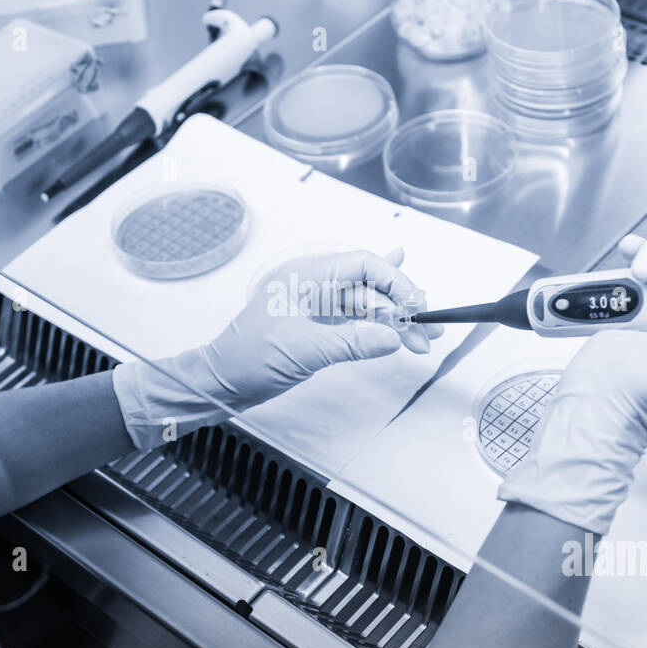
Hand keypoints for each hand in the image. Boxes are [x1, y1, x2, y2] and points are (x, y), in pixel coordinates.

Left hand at [113, 249, 442, 448]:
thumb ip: (353, 342)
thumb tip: (393, 337)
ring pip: (364, 306)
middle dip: (401, 306)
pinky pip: (352, 319)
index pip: (364, 265)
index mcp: (308, 275)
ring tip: (421, 341)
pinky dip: (376, 322)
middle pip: (369, 285)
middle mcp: (314, 285)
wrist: (219, 382)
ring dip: (392, 322)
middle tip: (427, 331)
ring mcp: (314, 306)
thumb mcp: (305, 350)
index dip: (396, 282)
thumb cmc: (248, 359)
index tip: (417, 307)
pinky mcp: (314, 327)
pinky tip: (397, 315)